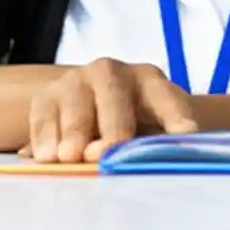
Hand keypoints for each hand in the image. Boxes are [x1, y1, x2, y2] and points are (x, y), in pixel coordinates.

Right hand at [25, 58, 197, 162]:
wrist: (95, 114)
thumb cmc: (134, 127)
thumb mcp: (153, 133)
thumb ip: (159, 144)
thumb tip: (175, 156)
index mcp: (150, 81)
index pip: (167, 98)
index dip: (177, 117)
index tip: (186, 136)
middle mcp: (111, 72)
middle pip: (114, 93)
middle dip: (112, 125)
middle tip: (107, 152)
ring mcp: (76, 81)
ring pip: (74, 101)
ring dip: (73, 131)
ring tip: (69, 157)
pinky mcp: (47, 96)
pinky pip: (43, 114)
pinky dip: (44, 136)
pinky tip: (46, 157)